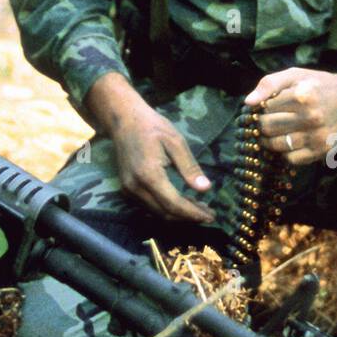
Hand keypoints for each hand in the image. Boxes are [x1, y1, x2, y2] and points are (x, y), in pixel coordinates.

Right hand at [111, 104, 215, 223]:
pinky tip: (182, 201)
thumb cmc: (152, 127)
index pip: (174, 204)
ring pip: (157, 212)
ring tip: (199, 208)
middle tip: (209, 214)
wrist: (124, 120)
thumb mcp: (176, 142)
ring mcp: (128, 190)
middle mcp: (135, 187)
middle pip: (165, 213)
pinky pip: (150, 206)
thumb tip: (206, 189)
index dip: (193, 214)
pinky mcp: (127, 189)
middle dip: (188, 217)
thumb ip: (189, 167)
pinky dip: (167, 208)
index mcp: (149, 174)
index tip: (211, 217)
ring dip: (179, 215)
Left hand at [244, 66, 336, 165]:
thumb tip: (248, 102)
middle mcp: (310, 117)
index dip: (260, 109)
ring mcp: (317, 136)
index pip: (265, 108)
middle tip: (264, 122)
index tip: (263, 109)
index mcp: (301, 96)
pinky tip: (288, 142)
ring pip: (277, 146)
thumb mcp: (296, 75)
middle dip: (261, 125)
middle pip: (268, 128)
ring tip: (272, 134)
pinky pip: (292, 159)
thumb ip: (269, 84)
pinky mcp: (323, 151)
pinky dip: (285, 153)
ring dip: (269, 141)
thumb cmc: (320, 85)